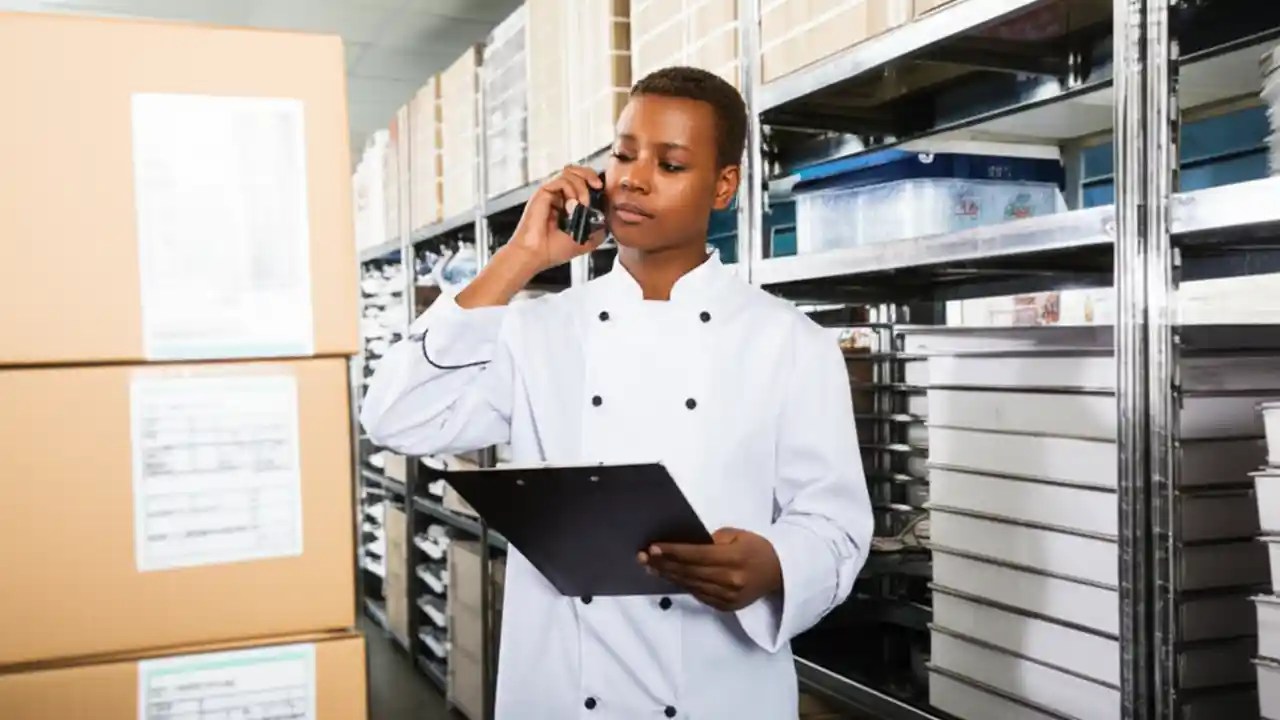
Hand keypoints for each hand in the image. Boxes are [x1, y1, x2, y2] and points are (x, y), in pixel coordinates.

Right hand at [505, 165, 606, 273]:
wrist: (537, 254)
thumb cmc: (554, 250)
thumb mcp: (586, 241)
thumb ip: (598, 229)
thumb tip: (608, 218)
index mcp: (566, 203)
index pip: (581, 180)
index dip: (592, 180)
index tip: (602, 189)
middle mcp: (557, 195)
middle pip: (575, 170)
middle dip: (590, 174)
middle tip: (598, 186)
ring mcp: (550, 193)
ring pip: (570, 173)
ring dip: (582, 187)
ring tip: (583, 205)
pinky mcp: (543, 193)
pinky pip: (562, 181)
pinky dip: (572, 191)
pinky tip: (572, 207)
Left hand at [638, 528, 782, 611]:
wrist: (780, 574)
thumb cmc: (757, 548)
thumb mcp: (739, 535)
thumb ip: (713, 539)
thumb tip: (687, 545)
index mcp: (735, 559)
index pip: (697, 555)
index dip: (673, 552)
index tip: (653, 548)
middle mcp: (730, 581)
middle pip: (690, 572)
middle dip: (664, 564)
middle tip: (642, 557)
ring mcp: (728, 597)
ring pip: (691, 585)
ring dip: (669, 576)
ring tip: (650, 567)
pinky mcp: (726, 607)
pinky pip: (699, 595)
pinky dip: (683, 585)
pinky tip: (669, 577)